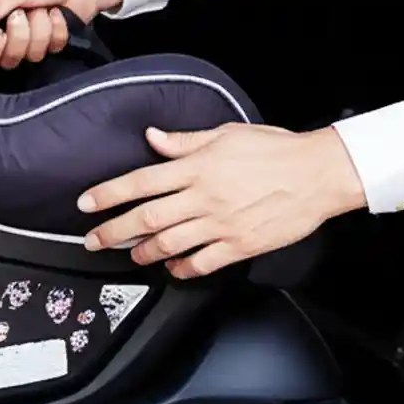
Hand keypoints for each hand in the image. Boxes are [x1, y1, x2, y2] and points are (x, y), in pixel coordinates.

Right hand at [0, 0, 123, 68]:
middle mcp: (0, 22)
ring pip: (21, 55)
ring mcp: (22, 35)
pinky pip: (44, 52)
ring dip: (38, 32)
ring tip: (45, 10)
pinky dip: (55, 33)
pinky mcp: (44, 43)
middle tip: (22, 17)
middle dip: (14, 39)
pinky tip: (57, 15)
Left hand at [78, 125, 365, 278]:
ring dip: (143, 252)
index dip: (108, 193)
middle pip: (146, 218)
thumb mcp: (226, 134)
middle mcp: (203, 197)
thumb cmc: (276, 149)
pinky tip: (172, 268)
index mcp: (197, 167)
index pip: (140, 181)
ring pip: (169, 244)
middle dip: (113, 231)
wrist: (318, 174)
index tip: (85, 203)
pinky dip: (182, 269)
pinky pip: (202, 263)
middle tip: (92, 240)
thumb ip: (185, 141)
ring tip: (130, 254)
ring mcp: (220, 224)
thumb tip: (153, 137)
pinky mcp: (239, 246)